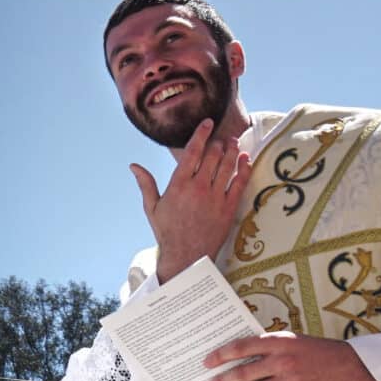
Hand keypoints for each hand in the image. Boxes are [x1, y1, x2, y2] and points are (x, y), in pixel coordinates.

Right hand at [130, 118, 251, 283]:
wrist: (186, 257)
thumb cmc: (167, 233)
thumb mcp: (152, 208)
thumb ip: (146, 184)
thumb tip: (133, 165)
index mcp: (178, 184)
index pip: (192, 151)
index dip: (202, 134)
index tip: (208, 123)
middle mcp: (198, 188)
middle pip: (213, 156)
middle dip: (219, 143)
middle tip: (223, 138)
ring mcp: (215, 198)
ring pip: (227, 167)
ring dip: (233, 151)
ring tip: (235, 143)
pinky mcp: (228, 208)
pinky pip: (239, 184)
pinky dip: (244, 169)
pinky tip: (246, 160)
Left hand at [204, 332, 380, 380]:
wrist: (353, 369)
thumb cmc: (324, 353)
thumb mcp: (297, 341)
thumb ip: (273, 348)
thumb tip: (246, 357)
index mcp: (281, 342)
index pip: (242, 347)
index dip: (221, 355)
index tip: (208, 362)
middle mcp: (282, 361)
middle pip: (243, 373)